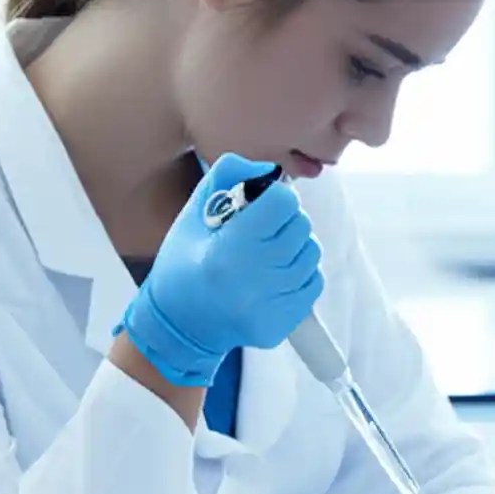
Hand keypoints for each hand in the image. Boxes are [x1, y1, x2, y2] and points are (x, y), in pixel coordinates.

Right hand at [117, 153, 324, 385]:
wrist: (180, 325)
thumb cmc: (183, 266)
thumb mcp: (192, 216)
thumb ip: (226, 179)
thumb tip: (268, 168)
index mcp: (230, 248)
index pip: (283, 202)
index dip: (275, 197)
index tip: (261, 204)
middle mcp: (256, 278)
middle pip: (301, 225)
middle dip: (285, 220)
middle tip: (262, 230)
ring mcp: (273, 304)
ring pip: (311, 252)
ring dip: (294, 246)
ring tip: (266, 254)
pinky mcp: (285, 322)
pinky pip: (314, 281)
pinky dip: (299, 273)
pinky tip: (273, 276)